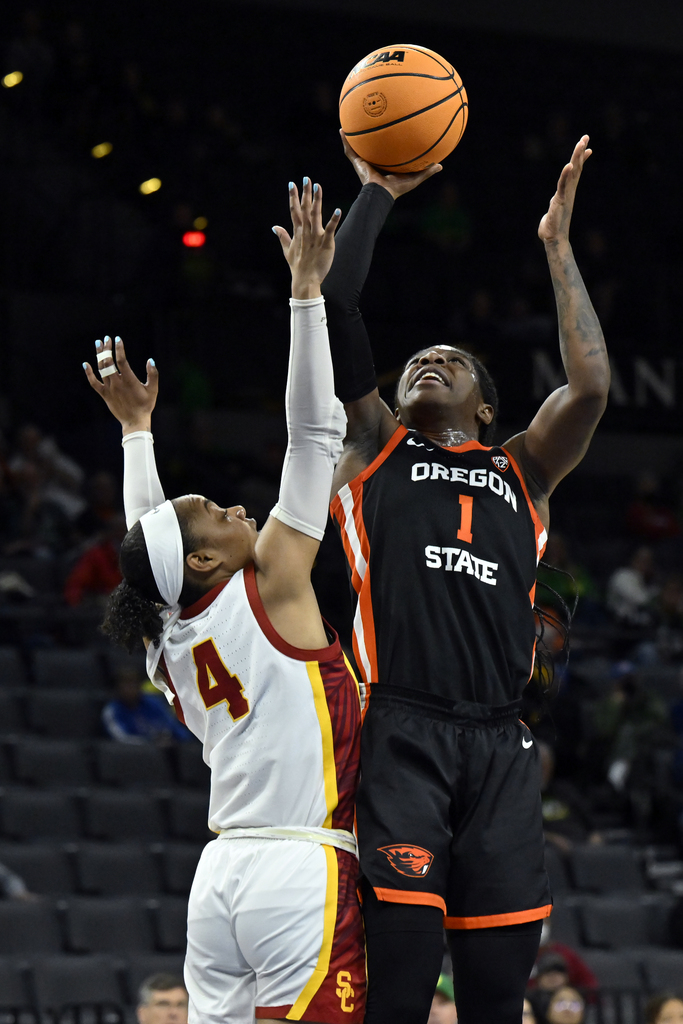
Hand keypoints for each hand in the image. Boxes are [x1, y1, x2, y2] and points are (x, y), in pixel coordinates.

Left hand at [83, 336, 158, 433]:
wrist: (135, 421)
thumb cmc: (146, 405)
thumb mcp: (153, 390)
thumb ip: (153, 375)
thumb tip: (150, 360)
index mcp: (129, 381)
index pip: (122, 361)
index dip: (119, 348)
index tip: (118, 339)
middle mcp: (117, 383)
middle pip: (108, 362)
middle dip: (107, 348)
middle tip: (106, 338)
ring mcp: (109, 389)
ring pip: (101, 369)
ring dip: (99, 355)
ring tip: (98, 344)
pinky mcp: (104, 395)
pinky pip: (93, 383)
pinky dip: (89, 373)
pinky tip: (85, 364)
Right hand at [273, 178, 341, 298]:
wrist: (305, 281)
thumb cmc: (298, 267)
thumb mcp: (288, 251)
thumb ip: (282, 237)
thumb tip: (275, 226)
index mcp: (297, 232)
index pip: (294, 211)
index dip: (293, 197)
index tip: (292, 183)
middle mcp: (306, 232)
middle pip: (304, 209)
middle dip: (305, 193)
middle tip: (306, 178)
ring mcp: (315, 237)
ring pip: (316, 215)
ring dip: (317, 201)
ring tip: (318, 186)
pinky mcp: (326, 243)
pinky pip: (330, 230)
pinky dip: (334, 220)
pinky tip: (338, 209)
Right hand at [340, 130, 441, 198]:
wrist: (381, 194)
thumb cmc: (397, 189)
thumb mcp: (415, 178)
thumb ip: (426, 171)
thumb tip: (441, 165)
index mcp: (385, 165)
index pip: (386, 152)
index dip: (387, 143)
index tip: (388, 132)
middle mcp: (373, 162)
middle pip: (371, 147)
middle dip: (369, 137)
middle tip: (369, 122)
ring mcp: (364, 162)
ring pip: (357, 146)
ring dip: (353, 136)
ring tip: (349, 122)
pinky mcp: (357, 163)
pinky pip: (349, 150)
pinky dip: (345, 140)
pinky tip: (341, 130)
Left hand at [538, 135, 591, 245]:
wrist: (553, 239)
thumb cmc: (551, 229)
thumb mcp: (552, 212)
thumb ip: (552, 207)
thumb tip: (551, 210)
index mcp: (566, 192)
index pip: (575, 173)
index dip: (581, 160)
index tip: (588, 148)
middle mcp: (569, 191)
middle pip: (576, 167)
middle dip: (580, 152)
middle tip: (586, 137)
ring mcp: (566, 195)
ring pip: (573, 172)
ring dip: (577, 157)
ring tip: (581, 143)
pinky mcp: (560, 200)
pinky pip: (563, 185)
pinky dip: (566, 174)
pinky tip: (570, 164)